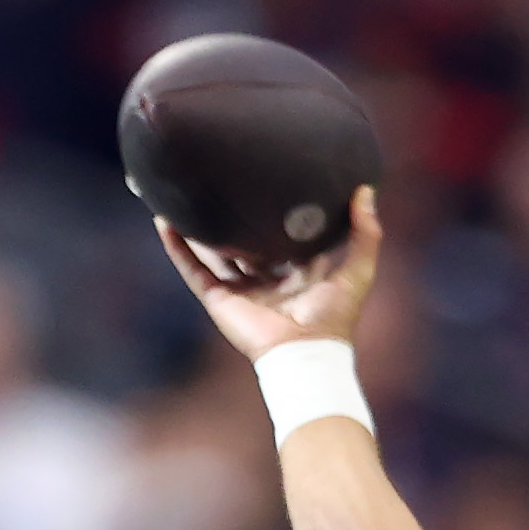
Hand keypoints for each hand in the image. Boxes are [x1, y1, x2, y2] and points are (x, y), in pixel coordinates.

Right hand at [156, 186, 382, 360]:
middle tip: (221, 175)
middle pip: (245, 240)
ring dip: (196, 226)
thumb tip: (365, 190)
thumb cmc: (334, 318)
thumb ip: (365, 233)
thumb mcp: (358, 269)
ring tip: (182, 192)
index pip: (285, 234)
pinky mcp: (219, 300)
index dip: (277, 209)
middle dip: (233, 214)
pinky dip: (177, 247)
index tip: (268, 175)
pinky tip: (163, 220)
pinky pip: (193, 269)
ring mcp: (241, 290)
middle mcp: (267, 280)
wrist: (305, 354)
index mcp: (298, 273)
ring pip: (214, 251)